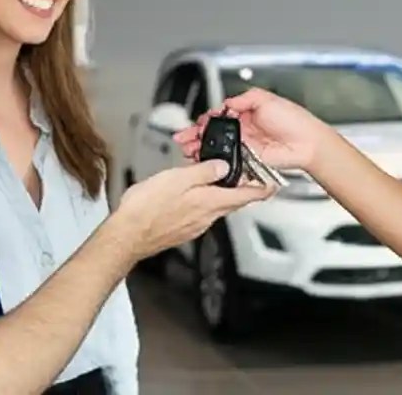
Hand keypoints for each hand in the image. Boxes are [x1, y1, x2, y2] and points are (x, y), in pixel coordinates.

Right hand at [113, 160, 274, 260]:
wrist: (127, 235)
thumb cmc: (147, 209)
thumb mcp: (178, 179)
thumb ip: (204, 172)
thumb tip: (223, 165)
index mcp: (210, 202)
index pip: (247, 195)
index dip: (262, 188)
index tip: (273, 182)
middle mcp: (207, 216)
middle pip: (233, 200)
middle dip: (241, 187)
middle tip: (246, 175)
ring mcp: (196, 225)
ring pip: (217, 205)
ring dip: (220, 192)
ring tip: (215, 178)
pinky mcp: (184, 229)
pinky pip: (201, 212)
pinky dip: (203, 200)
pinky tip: (192, 193)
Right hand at [173, 87, 337, 172]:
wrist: (307, 143)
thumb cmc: (294, 120)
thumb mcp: (266, 98)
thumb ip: (243, 99)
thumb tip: (226, 103)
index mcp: (247, 112)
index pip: (220, 115)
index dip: (206, 119)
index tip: (196, 123)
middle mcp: (245, 129)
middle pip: (215, 132)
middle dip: (197, 135)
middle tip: (184, 138)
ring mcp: (246, 145)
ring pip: (219, 147)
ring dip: (203, 148)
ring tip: (189, 149)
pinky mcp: (249, 159)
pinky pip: (230, 160)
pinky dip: (217, 161)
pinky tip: (206, 161)